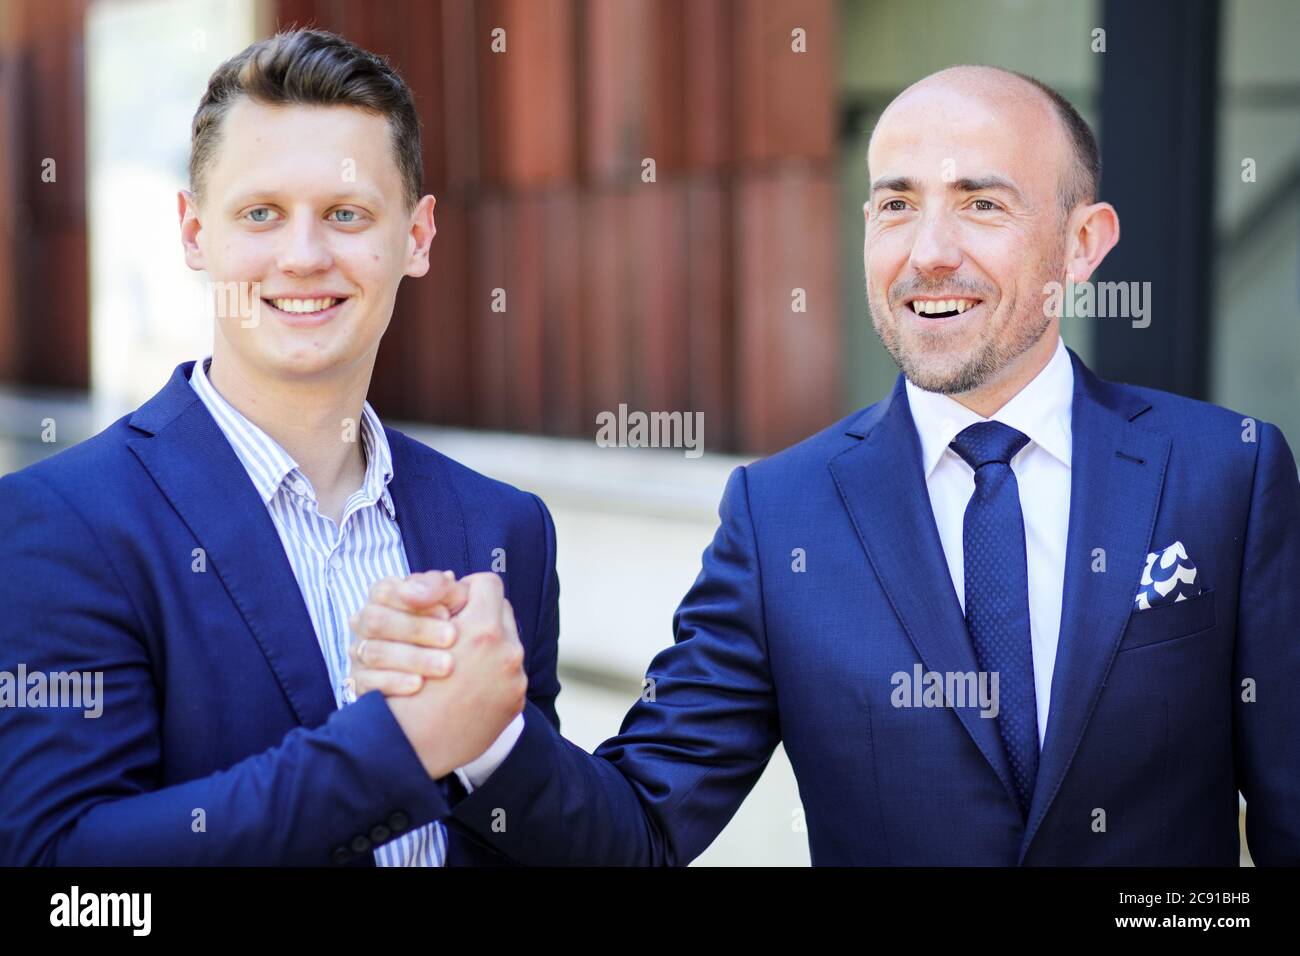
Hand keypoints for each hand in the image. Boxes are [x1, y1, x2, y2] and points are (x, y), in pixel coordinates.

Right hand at [346, 571, 465, 696]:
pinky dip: (394, 682)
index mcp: (383, 597)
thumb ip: (446, 588)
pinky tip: (419, 685)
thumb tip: (446, 575)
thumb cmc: (448, 628)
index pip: (384, 591)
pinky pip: (368, 682)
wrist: (448, 679)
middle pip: (376, 620)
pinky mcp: (359, 682)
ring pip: (375, 652)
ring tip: (446, 665)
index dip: (413, 601)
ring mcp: (359, 653)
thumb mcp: (451, 604)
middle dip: (416, 629)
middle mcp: (365, 623)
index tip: (447, 613)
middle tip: (452, 638)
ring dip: (413, 658)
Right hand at [353, 572, 526, 779]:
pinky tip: (467, 682)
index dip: (465, 590)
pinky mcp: (515, 701)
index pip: (487, 584)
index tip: (449, 604)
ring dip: (487, 645)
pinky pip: (508, 671)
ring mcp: (515, 679)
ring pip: (506, 641)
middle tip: (455, 629)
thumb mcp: (409, 635)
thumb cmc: (402, 688)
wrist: (409, 748)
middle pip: (500, 611)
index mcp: (483, 630)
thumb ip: (438, 602)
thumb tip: (453, 580)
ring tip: (460, 655)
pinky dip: (491, 672)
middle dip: (479, 616)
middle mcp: (507, 652)